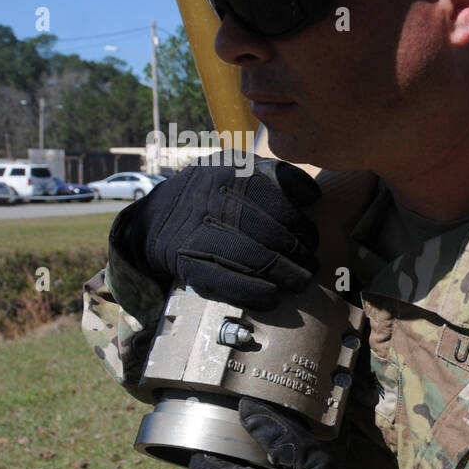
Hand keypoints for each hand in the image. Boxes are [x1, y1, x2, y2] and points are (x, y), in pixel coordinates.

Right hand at [117, 156, 320, 308]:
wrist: (156, 219)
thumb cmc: (213, 196)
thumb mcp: (238, 170)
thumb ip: (276, 176)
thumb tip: (312, 196)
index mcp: (234, 173)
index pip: (282, 199)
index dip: (303, 224)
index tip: (310, 238)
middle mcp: (216, 200)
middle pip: (274, 232)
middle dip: (300, 253)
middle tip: (310, 265)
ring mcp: (201, 232)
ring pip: (256, 258)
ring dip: (286, 275)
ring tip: (300, 282)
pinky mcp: (189, 263)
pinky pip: (229, 282)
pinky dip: (256, 292)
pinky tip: (273, 297)